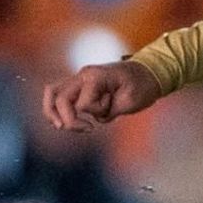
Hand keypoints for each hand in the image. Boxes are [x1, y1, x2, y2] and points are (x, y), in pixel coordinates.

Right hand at [43, 60, 164, 132]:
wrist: (150, 72)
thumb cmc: (142, 86)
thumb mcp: (129, 101)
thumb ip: (107, 111)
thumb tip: (92, 118)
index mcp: (95, 76)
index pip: (82, 104)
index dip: (94, 114)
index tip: (108, 114)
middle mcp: (83, 75)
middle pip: (58, 97)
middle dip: (66, 119)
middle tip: (87, 130)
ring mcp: (80, 78)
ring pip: (52, 92)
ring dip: (53, 112)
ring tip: (61, 126)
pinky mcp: (82, 85)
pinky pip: (60, 93)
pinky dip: (59, 108)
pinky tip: (67, 120)